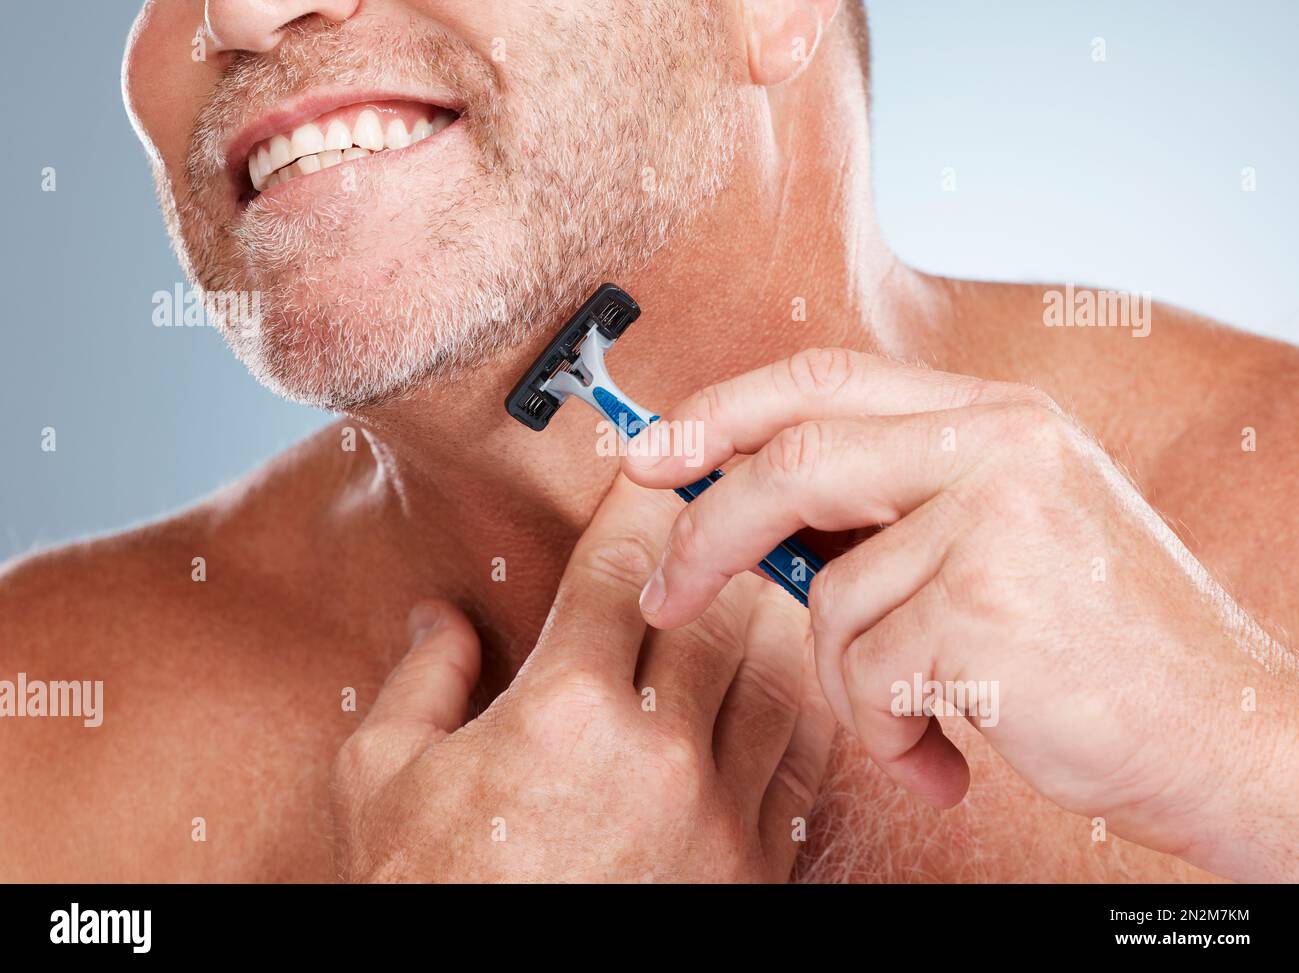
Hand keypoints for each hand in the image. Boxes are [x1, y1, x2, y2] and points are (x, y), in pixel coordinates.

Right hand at [330, 475, 834, 882]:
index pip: (622, 568)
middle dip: (716, 547)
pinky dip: (799, 706)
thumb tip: (438, 618)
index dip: (643, 505)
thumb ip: (419, 682)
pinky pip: (805, 759)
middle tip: (715, 513)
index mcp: (560, 713)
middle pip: (718, 606)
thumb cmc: (431, 898)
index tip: (652, 471)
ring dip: (768, 619)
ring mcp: (719, 814)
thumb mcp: (383, 783)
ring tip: (752, 588)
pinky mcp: (756, 867)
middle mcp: (655, 754)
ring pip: (778, 671)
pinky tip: (780, 682)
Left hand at [622, 347, 1298, 880]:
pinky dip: (888, 733)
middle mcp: (999, 445)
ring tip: (921, 716)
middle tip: (668, 592)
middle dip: (708, 534)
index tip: (653, 452)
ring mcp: (997, 521)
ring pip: (831, 601)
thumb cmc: (1101, 643)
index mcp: (996, 414)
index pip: (822, 378)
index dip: (722, 411)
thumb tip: (749, 517)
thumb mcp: (1003, 534)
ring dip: (853, 685)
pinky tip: (949, 749)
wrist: (1229, 732)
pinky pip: (866, 676)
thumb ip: (889, 507)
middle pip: (793, 462)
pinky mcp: (987, 610)